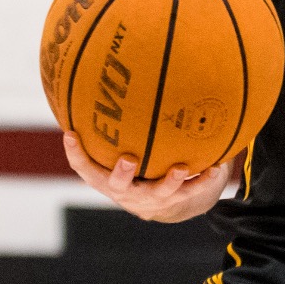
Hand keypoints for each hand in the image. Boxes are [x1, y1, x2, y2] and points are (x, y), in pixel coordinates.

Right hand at [61, 132, 231, 222]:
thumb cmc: (132, 168)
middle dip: (122, 173)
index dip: (75, 153)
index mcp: (105, 179)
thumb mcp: (114, 152)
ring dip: (170, 181)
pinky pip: (191, 191)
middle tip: (127, 159)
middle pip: (118, 185)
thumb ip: (108, 128)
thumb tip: (101, 79)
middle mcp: (125, 192)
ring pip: (159, 193)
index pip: (84, 168)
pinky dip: (203, 179)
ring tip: (180, 167)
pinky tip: (215, 166)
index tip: (69, 134)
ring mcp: (150, 199)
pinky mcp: (174, 201)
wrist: (157, 204)